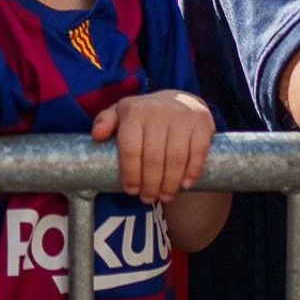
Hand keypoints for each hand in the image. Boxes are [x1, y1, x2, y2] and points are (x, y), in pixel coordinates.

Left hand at [91, 88, 212, 205]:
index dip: (131, 174)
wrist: (181, 101)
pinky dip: (192, 172)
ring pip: (176, 159)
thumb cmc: (145, 115)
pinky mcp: (202, 123)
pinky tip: (186, 185)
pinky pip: (198, 153)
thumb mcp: (122, 113)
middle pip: (153, 158)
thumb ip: (105, 122)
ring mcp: (182, 116)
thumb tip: (96, 135)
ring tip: (165, 196)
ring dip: (170, 183)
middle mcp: (159, 111)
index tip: (131, 190)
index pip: (130, 148)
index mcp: (135, 110)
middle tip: (148, 198)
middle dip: (150, 185)